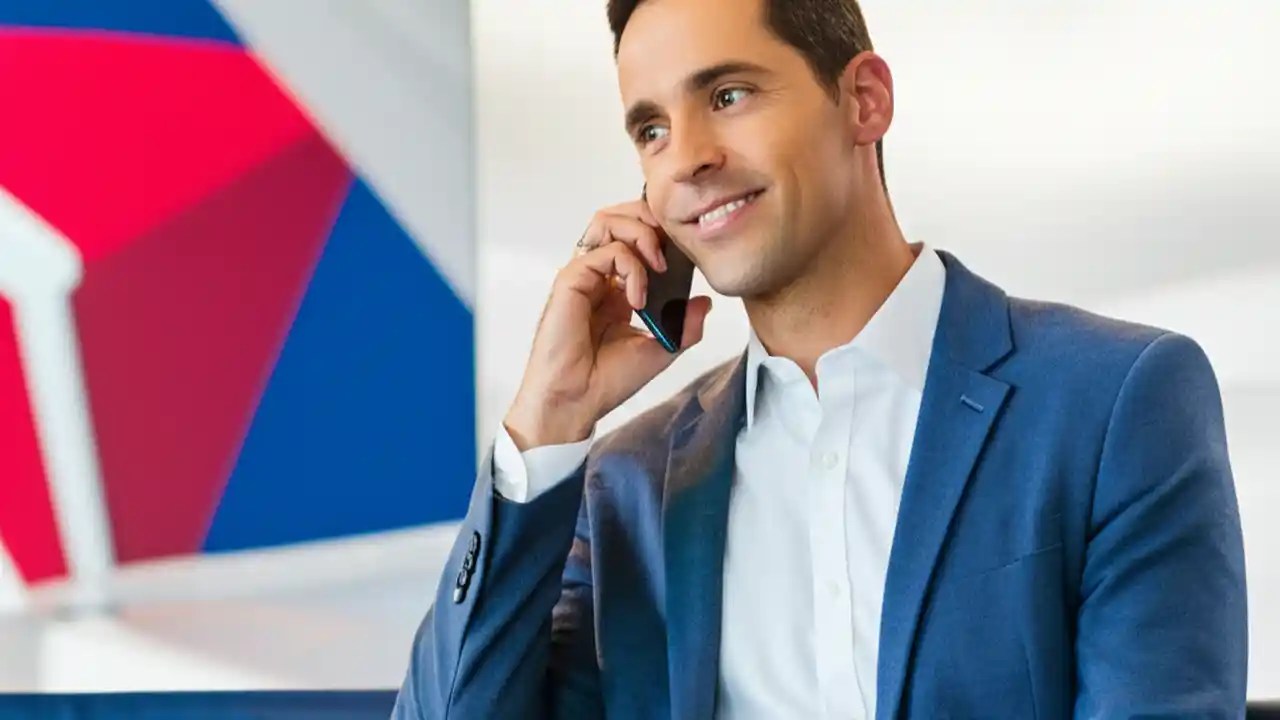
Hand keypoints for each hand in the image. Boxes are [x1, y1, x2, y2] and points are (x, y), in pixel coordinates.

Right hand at [503, 197, 712, 450]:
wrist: (578, 401)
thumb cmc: (607, 380)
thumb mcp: (661, 349)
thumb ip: (685, 325)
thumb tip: (705, 302)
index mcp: (617, 286)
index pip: (637, 237)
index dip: (662, 233)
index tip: (687, 251)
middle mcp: (599, 275)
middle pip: (620, 217)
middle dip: (652, 220)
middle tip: (674, 246)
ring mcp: (583, 275)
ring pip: (607, 221)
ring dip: (640, 233)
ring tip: (659, 264)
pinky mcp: (571, 280)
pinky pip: (604, 252)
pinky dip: (630, 267)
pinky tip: (639, 298)